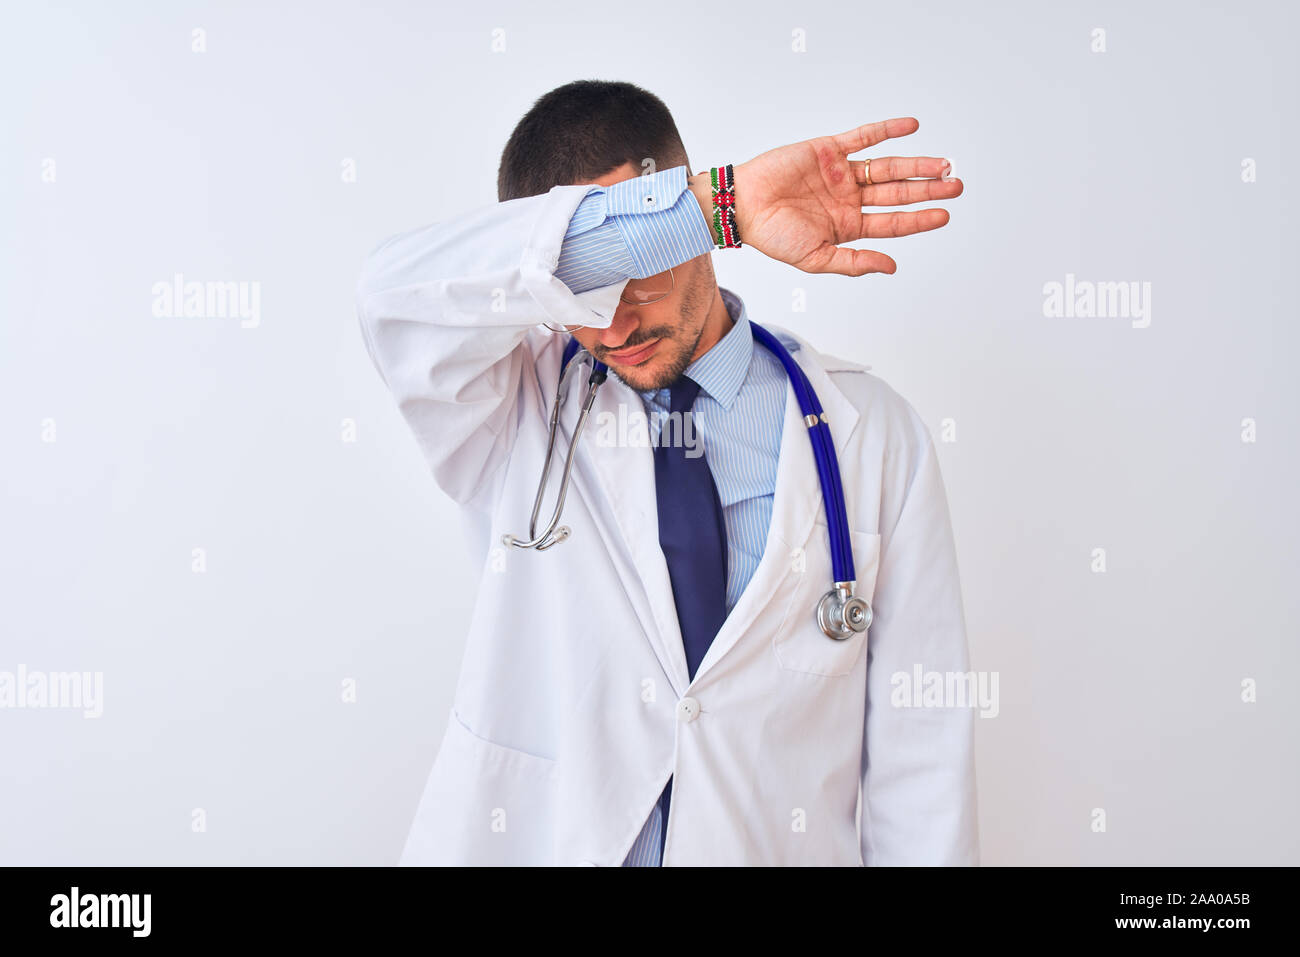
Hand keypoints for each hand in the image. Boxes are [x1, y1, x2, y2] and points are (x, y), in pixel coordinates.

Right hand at [690, 118, 960, 275]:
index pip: (892, 222)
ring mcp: (841, 173)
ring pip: (888, 167)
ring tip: (943, 165)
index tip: (944, 216)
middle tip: (956, 187)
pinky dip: (887, 130)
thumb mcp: (815, 258)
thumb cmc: (771, 236)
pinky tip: (912, 127)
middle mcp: (849, 199)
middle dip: (927, 191)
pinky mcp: (829, 149)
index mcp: (847, 226)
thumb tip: (890, 266)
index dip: (918, 219)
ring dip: (916, 165)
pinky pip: (864, 136)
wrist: (742, 206)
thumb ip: (853, 262)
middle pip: (897, 193)